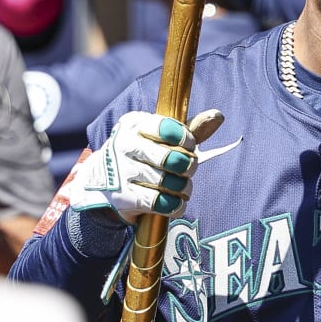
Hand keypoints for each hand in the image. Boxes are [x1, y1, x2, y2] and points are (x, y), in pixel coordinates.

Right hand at [69, 109, 223, 222]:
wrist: (102, 183)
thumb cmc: (142, 155)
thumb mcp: (161, 138)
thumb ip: (190, 128)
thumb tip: (218, 115)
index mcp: (134, 124)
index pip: (168, 128)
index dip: (186, 141)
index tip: (189, 147)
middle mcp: (124, 144)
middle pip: (172, 158)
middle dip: (188, 166)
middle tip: (188, 170)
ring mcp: (121, 171)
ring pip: (167, 182)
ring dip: (183, 188)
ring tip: (183, 188)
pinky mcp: (123, 196)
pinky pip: (159, 202)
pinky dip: (174, 205)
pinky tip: (175, 203)